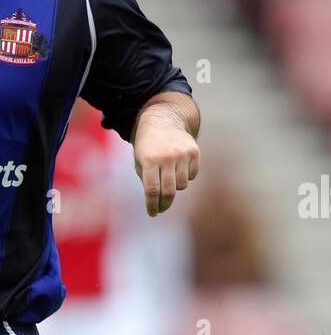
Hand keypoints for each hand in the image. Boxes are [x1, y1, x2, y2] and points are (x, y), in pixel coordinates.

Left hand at [132, 101, 199, 216]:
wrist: (163, 121)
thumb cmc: (148, 147)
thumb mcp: (140, 161)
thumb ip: (147, 181)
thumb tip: (157, 202)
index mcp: (149, 160)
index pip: (152, 190)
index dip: (153, 205)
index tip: (153, 214)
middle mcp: (166, 157)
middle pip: (169, 191)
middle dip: (165, 204)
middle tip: (161, 208)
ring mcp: (182, 153)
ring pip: (182, 185)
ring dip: (175, 187)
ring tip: (168, 179)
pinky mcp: (194, 151)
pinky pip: (192, 175)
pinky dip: (185, 177)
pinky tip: (178, 168)